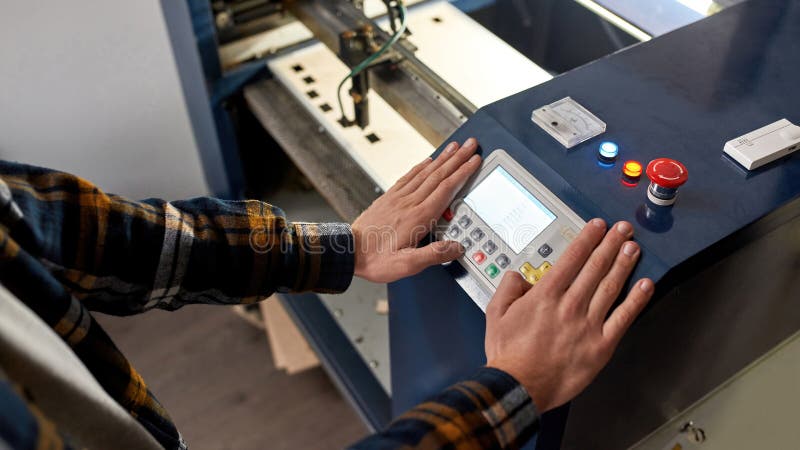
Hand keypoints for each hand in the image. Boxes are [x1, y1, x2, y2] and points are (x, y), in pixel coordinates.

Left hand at [352, 138, 480, 282]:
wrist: (347, 251)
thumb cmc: (376, 260)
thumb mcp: (407, 265)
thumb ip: (434, 254)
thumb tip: (457, 247)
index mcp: (418, 217)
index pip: (446, 189)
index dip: (462, 173)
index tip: (474, 161)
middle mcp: (409, 203)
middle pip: (438, 175)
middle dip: (457, 158)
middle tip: (471, 144)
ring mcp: (398, 198)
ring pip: (425, 172)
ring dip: (442, 158)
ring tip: (455, 146)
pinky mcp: (388, 198)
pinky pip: (408, 177)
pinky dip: (421, 166)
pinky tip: (427, 160)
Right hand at [484, 219, 653, 411]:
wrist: (518, 387)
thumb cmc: (508, 355)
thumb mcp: (495, 314)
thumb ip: (508, 288)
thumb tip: (518, 276)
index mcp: (545, 295)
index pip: (572, 258)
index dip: (587, 239)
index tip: (598, 226)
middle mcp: (569, 305)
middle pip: (595, 267)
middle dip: (611, 244)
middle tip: (623, 229)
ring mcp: (588, 325)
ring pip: (611, 287)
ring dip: (624, 264)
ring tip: (633, 248)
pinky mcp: (601, 346)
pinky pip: (623, 318)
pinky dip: (636, 300)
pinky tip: (645, 286)